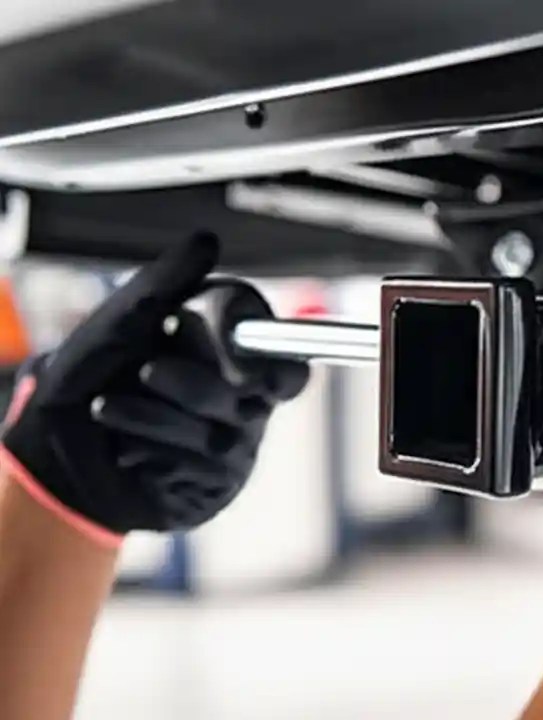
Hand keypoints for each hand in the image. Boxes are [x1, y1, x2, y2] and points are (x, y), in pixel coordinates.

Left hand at [0, 234, 308, 546]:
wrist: (55, 443)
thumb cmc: (93, 373)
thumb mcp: (124, 318)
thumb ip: (167, 282)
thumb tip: (205, 242)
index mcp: (236, 351)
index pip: (287, 358)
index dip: (270, 362)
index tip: (236, 365)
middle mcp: (246, 399)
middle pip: (253, 394)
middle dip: (194, 383)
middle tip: (148, 369)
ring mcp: (236, 444)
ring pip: (219, 432)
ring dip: (152, 416)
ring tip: (107, 407)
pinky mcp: (215, 484)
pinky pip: (197, 468)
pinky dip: (150, 449)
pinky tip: (126, 447)